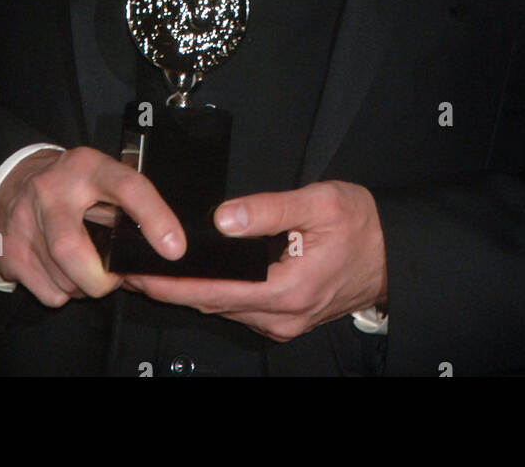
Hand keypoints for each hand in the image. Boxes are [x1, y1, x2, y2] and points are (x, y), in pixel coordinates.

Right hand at [0, 147, 185, 305]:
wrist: (12, 183)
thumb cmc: (72, 188)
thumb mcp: (101, 181)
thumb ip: (128, 211)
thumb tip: (163, 256)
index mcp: (88, 168)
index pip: (126, 187)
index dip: (153, 217)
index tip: (174, 247)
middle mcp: (52, 190)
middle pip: (72, 249)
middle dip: (100, 279)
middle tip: (113, 278)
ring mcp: (24, 220)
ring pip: (63, 280)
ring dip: (85, 287)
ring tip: (85, 266)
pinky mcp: (9, 250)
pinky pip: (49, 294)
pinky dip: (65, 293)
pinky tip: (63, 271)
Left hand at [124, 180, 387, 341]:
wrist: (394, 255)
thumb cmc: (362, 225)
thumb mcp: (320, 203)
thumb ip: (269, 209)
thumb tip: (223, 218)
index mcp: (286, 288)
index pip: (215, 290)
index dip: (172, 284)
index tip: (140, 274)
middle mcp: (280, 315)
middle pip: (212, 303)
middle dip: (170, 289)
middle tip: (130, 269)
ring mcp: (283, 321)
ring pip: (224, 308)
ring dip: (189, 291)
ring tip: (152, 270)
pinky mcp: (285, 317)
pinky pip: (239, 307)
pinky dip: (213, 292)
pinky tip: (194, 275)